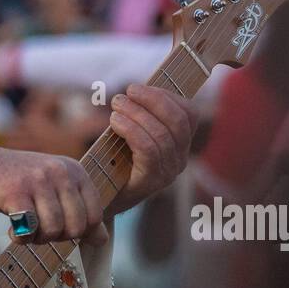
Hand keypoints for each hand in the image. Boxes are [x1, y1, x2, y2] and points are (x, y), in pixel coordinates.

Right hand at [0, 135, 106, 245]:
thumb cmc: (15, 182)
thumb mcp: (53, 191)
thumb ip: (79, 212)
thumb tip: (102, 240)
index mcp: (75, 170)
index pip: (94, 216)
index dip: (76, 232)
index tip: (55, 226)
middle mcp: (60, 171)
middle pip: (76, 227)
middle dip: (56, 237)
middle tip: (36, 228)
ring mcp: (38, 180)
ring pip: (54, 231)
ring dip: (37, 239)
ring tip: (24, 228)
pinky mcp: (15, 192)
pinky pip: (30, 230)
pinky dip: (20, 238)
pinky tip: (12, 230)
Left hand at [107, 83, 197, 213]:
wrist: (99, 199)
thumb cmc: (114, 161)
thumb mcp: (131, 134)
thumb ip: (140, 115)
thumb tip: (136, 88)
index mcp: (180, 145)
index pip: (189, 114)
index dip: (166, 95)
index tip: (140, 88)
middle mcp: (180, 160)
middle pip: (178, 121)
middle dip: (152, 99)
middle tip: (127, 92)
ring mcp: (168, 173)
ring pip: (161, 134)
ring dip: (136, 113)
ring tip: (116, 105)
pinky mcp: (151, 182)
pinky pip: (148, 149)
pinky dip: (130, 129)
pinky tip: (115, 122)